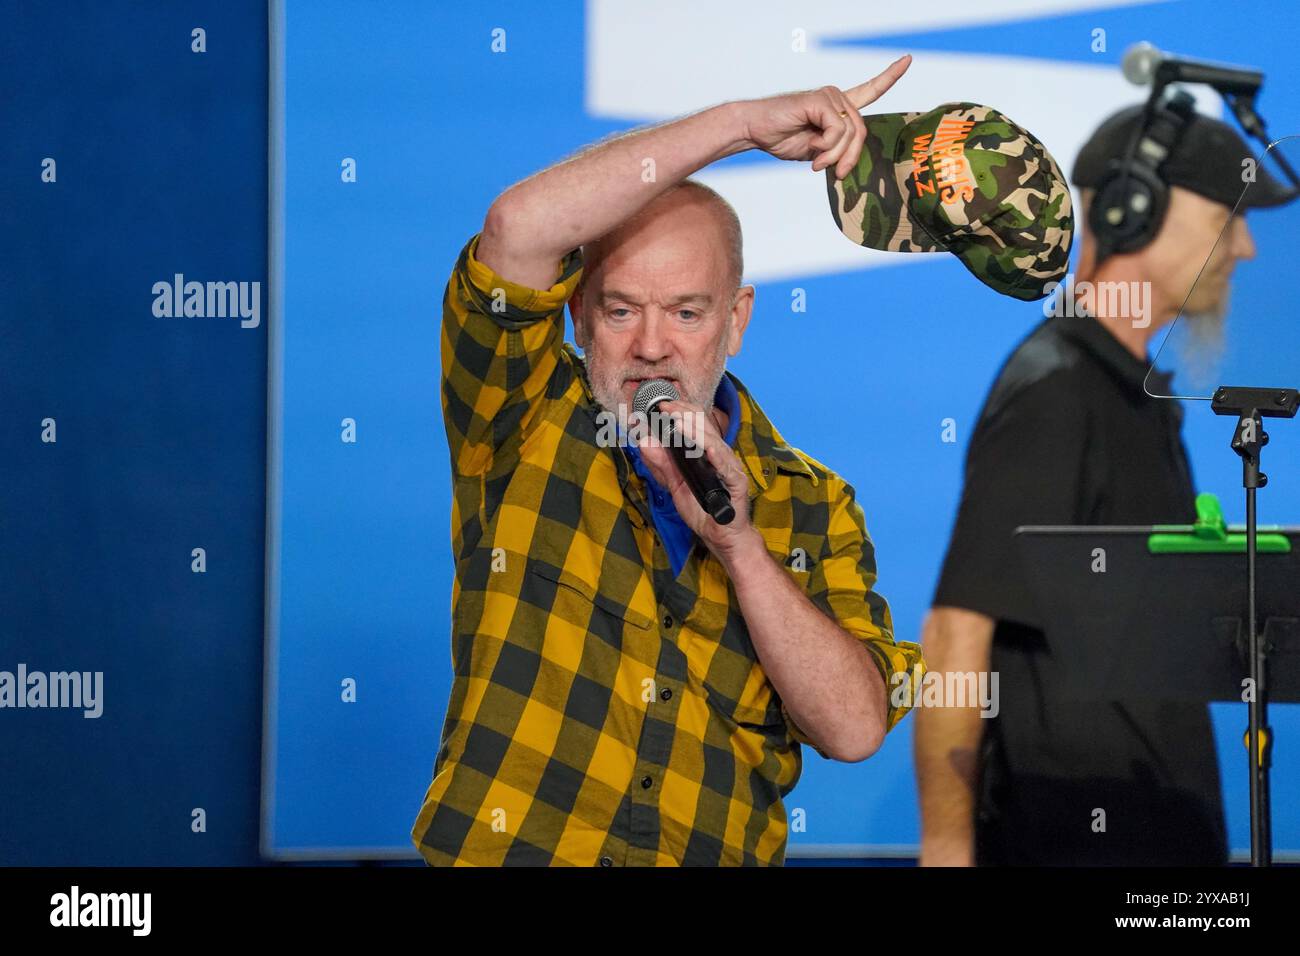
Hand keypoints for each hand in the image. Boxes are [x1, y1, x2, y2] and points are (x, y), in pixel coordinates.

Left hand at [634, 400, 759, 562]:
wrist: (722, 537)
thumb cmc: (703, 510)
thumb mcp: (675, 486)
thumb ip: (661, 465)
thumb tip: (644, 442)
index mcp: (707, 452)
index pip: (696, 423)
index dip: (679, 411)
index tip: (659, 406)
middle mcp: (720, 455)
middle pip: (705, 426)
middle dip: (684, 413)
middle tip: (665, 407)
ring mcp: (729, 467)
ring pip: (713, 442)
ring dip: (694, 430)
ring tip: (677, 420)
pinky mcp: (736, 482)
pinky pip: (725, 465)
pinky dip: (714, 454)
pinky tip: (704, 447)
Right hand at [737, 55, 911, 179]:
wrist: (756, 130)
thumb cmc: (782, 138)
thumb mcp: (817, 151)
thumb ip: (837, 151)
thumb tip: (848, 164)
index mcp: (838, 107)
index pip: (870, 90)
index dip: (889, 76)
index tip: (907, 60)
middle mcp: (837, 97)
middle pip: (861, 132)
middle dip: (850, 158)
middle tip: (834, 173)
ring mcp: (829, 96)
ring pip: (850, 134)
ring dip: (835, 155)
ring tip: (817, 162)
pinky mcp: (820, 100)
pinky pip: (837, 130)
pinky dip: (826, 146)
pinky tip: (812, 147)